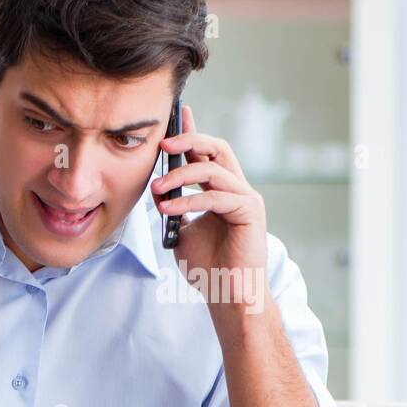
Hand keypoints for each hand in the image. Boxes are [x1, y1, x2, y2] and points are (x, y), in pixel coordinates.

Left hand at [151, 104, 268, 320]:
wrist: (226, 292)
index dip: (193, 132)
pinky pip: (216, 196)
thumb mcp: (181, 231)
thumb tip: (157, 191)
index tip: (179, 113)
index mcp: (221, 190)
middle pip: (217, 149)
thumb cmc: (206, 266)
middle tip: (163, 146)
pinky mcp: (250, 212)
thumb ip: (173, 208)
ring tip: (156, 189)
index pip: (208, 153)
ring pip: (213, 170)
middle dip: (190, 141)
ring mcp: (246, 199)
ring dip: (180, 176)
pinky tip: (168, 208)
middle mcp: (237, 189)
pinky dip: (189, 200)